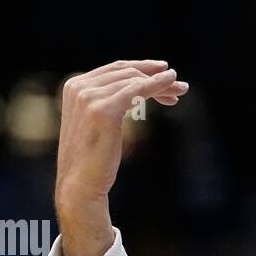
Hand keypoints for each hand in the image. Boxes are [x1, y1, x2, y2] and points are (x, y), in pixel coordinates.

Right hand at [54, 59, 188, 255]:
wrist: (80, 185)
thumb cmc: (92, 161)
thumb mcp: (96, 125)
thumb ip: (106, 104)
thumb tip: (135, 96)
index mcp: (74, 87)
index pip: (113, 70)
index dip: (141, 70)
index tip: (163, 74)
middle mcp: (78, 87)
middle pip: (125, 73)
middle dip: (154, 76)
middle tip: (179, 84)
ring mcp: (89, 97)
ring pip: (134, 80)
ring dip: (161, 83)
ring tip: (181, 90)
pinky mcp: (103, 109)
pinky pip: (137, 90)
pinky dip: (157, 85)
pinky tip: (171, 84)